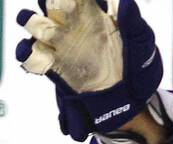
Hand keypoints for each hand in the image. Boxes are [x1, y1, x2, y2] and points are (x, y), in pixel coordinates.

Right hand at [16, 0, 162, 140]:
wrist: (128, 103)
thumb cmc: (136, 69)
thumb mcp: (142, 45)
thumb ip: (133, 24)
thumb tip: (126, 2)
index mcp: (93, 11)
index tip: (98, 4)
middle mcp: (71, 22)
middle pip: (51, 1)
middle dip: (54, 2)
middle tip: (62, 7)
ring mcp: (60, 43)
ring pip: (35, 23)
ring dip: (34, 23)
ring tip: (45, 31)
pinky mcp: (53, 65)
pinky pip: (32, 54)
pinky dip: (29, 53)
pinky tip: (35, 55)